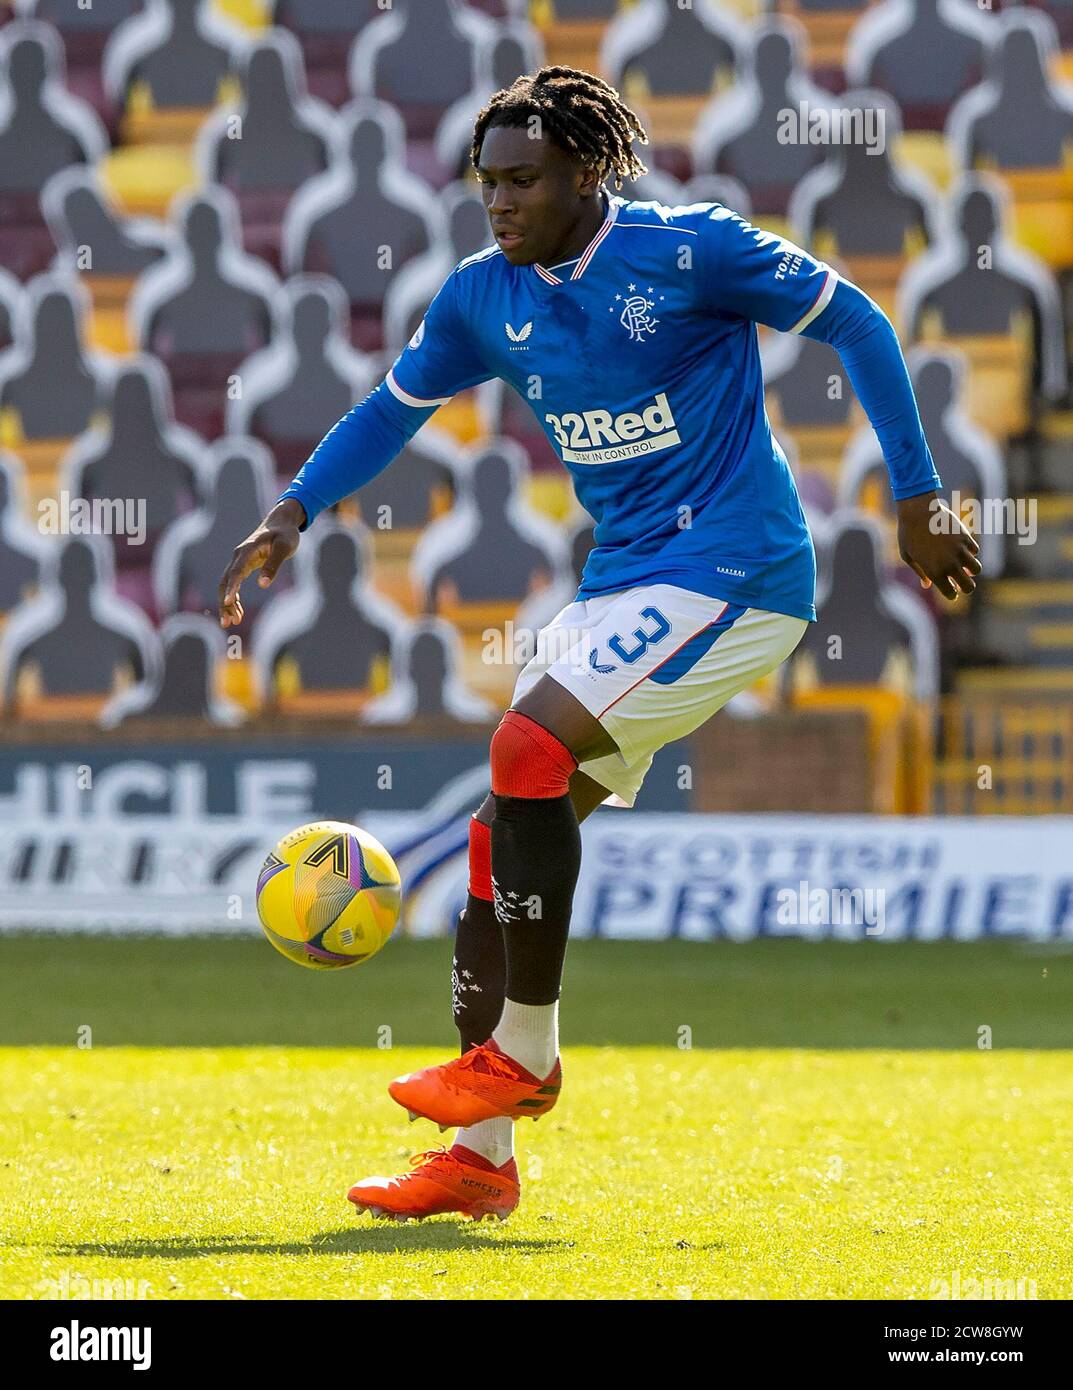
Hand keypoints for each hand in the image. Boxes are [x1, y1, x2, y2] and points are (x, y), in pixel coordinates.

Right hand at [218, 498, 305, 627]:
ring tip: (232, 622)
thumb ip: (273, 565)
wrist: (281, 523)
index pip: (236, 571)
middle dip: (224, 602)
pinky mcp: (243, 566)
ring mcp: (239, 561)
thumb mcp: (284, 548)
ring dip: (227, 603)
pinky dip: (234, 598)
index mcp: (247, 550)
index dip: (231, 587)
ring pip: (227, 584)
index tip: (228, 602)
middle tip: (227, 622)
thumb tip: (263, 585)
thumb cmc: (285, 535)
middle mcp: (239, 556)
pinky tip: (237, 613)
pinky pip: (234, 584)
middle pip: (225, 581)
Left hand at [897, 492, 980, 600]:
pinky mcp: (965, 537)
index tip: (950, 590)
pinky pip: (975, 550)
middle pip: (969, 587)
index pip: (951, 594)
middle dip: (966, 587)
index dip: (951, 594)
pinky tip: (962, 548)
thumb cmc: (908, 534)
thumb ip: (921, 572)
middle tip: (961, 582)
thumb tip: (928, 585)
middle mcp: (949, 564)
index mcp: (934, 572)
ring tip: (965, 566)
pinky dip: (970, 551)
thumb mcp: (908, 556)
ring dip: (972, 570)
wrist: (918, 511)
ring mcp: (959, 551)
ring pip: (977, 569)